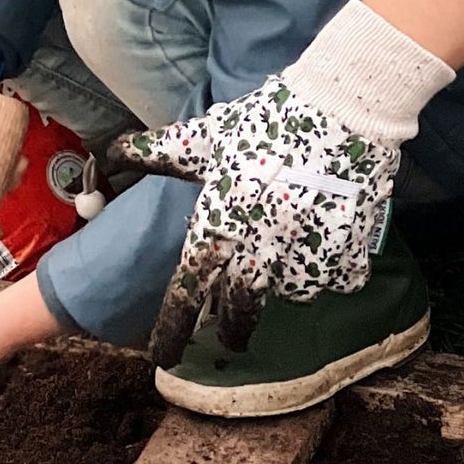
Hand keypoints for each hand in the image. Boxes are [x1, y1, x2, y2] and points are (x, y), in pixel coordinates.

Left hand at [111, 78, 399, 365]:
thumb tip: (115, 152)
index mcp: (222, 220)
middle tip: (229, 334)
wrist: (344, 106)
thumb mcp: (207, 136)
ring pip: (290, 295)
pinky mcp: (348, 253)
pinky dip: (327, 271)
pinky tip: (322, 247)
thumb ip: (160, 152)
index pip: (189, 288)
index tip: (162, 357)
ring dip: (280, 288)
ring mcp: (309, 253)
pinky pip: (335, 281)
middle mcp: (262, 246)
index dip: (173, 328)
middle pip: (241, 308)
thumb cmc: (268, 120)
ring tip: (280, 266)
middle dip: (232, 326)